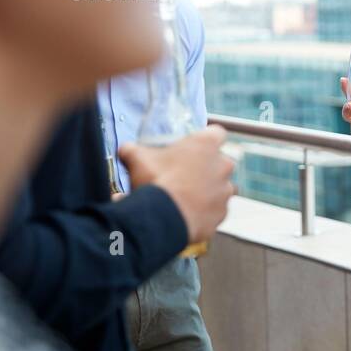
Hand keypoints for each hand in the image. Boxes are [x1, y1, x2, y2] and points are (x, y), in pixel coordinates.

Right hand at [119, 125, 235, 244]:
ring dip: (207, 190)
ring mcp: (225, 191)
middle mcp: (223, 165)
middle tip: (184, 174)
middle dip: (205, 167)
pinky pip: (215, 210)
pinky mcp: (222, 213)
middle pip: (219, 162)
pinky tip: (186, 213)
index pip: (216, 133)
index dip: (206, 138)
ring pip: (220, 187)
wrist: (164, 217)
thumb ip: (133, 150)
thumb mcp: (137, 158)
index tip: (195, 146)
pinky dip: (204, 211)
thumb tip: (126, 150)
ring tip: (184, 197)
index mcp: (207, 145)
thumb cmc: (155, 181)